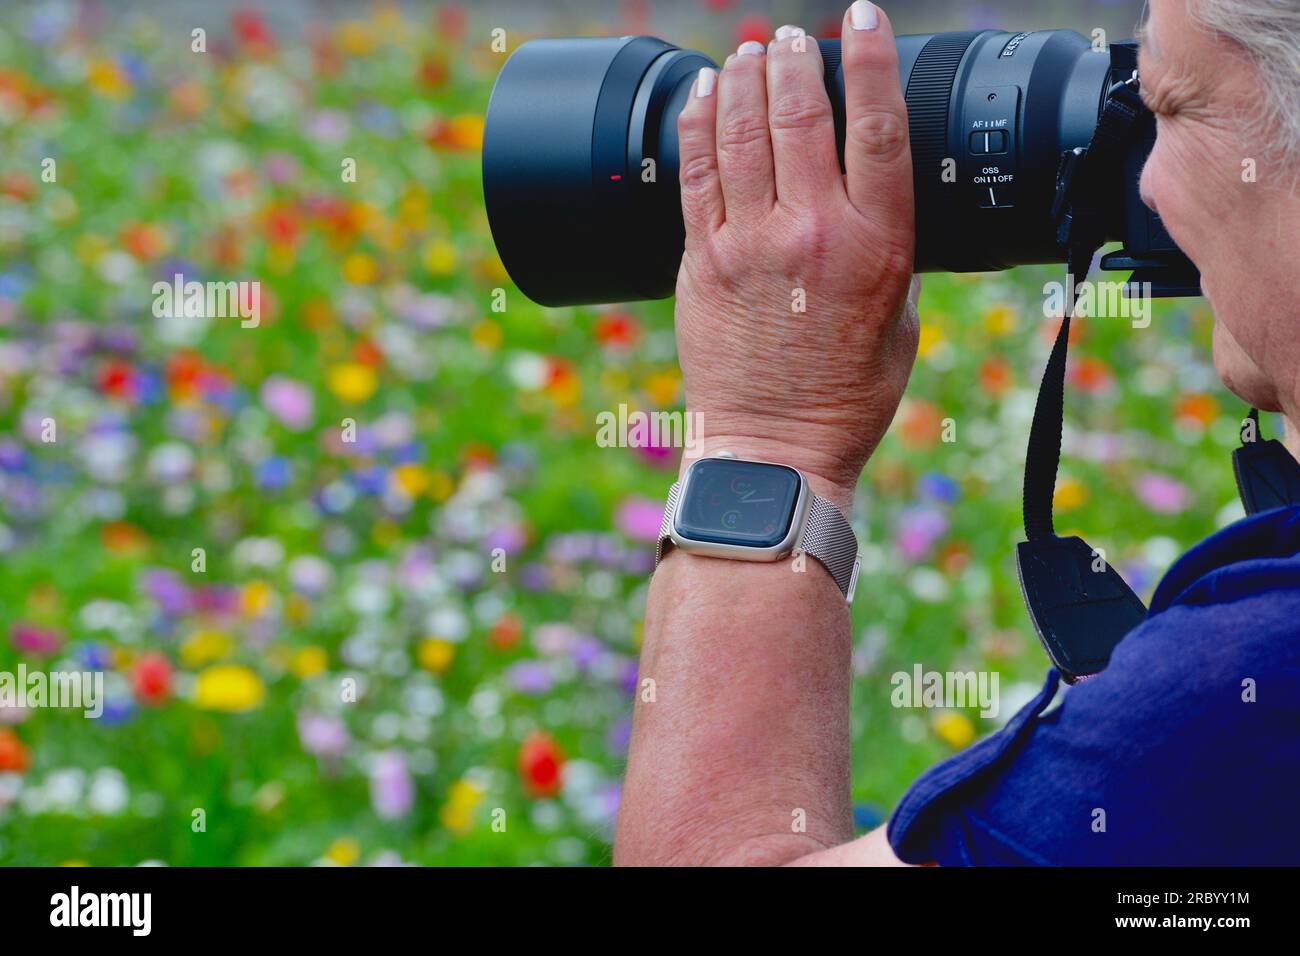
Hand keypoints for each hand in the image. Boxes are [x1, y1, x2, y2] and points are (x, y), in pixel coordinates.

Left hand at [674, 2, 919, 510]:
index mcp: (878, 244)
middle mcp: (813, 232)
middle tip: (789, 39)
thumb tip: (875, 200)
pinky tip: (701, 94)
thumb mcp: (903, 319)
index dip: (869, 58)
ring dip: (742, 80)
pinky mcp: (702, 262)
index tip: (861, 17)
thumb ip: (892, 252)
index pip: (878, 125)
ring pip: (740, 133)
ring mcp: (750, 244)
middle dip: (793, 60)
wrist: (775, 450)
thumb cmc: (847, 395)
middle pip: (800, 114)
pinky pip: (694, 175)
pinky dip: (696, 125)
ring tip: (748, 54)